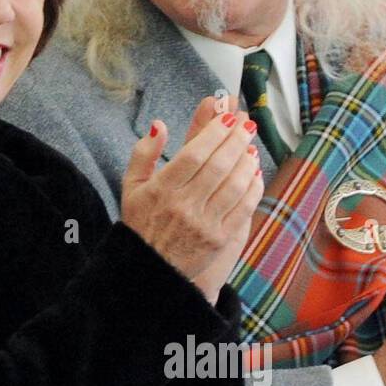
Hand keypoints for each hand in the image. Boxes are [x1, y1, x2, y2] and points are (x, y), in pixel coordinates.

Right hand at [120, 95, 263, 301]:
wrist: (149, 268)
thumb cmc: (141, 222)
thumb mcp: (131, 186)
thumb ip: (143, 153)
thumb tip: (160, 125)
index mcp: (162, 189)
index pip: (194, 154)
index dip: (214, 132)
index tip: (227, 118)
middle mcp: (184, 205)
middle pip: (218, 165)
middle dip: (236, 140)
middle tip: (247, 124)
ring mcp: (204, 223)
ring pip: (234, 184)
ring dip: (247, 160)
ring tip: (252, 144)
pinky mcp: (220, 238)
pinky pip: (243, 207)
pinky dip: (252, 186)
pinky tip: (254, 172)